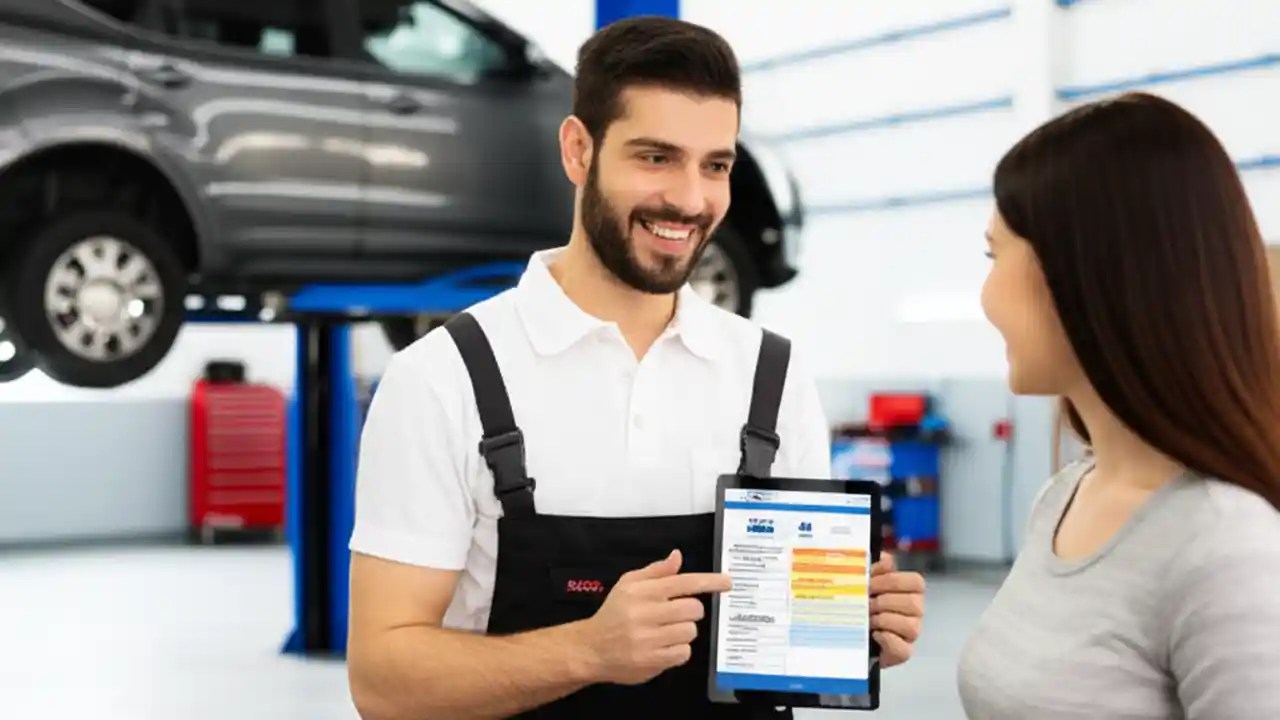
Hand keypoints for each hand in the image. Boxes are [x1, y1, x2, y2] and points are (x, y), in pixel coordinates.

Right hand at [576, 549, 731, 684]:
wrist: (591, 649)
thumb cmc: (613, 615)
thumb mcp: (628, 585)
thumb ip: (656, 572)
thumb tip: (677, 557)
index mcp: (641, 591)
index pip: (683, 582)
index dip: (709, 582)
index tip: (726, 582)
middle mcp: (644, 614)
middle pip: (693, 609)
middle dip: (690, 611)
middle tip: (676, 614)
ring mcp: (648, 639)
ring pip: (690, 631)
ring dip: (683, 631)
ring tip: (665, 632)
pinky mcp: (651, 661)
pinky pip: (683, 653)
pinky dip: (678, 650)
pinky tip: (663, 646)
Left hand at [869, 552, 924, 667]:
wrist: (849, 635)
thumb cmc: (861, 606)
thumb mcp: (864, 583)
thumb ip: (875, 568)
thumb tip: (885, 558)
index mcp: (909, 591)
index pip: (916, 582)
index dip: (891, 581)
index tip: (870, 583)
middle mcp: (915, 612)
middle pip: (912, 603)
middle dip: (884, 602)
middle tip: (866, 604)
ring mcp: (911, 633)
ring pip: (910, 626)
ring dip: (884, 621)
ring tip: (868, 620)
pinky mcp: (902, 652)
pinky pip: (903, 649)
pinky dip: (887, 640)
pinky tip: (875, 634)